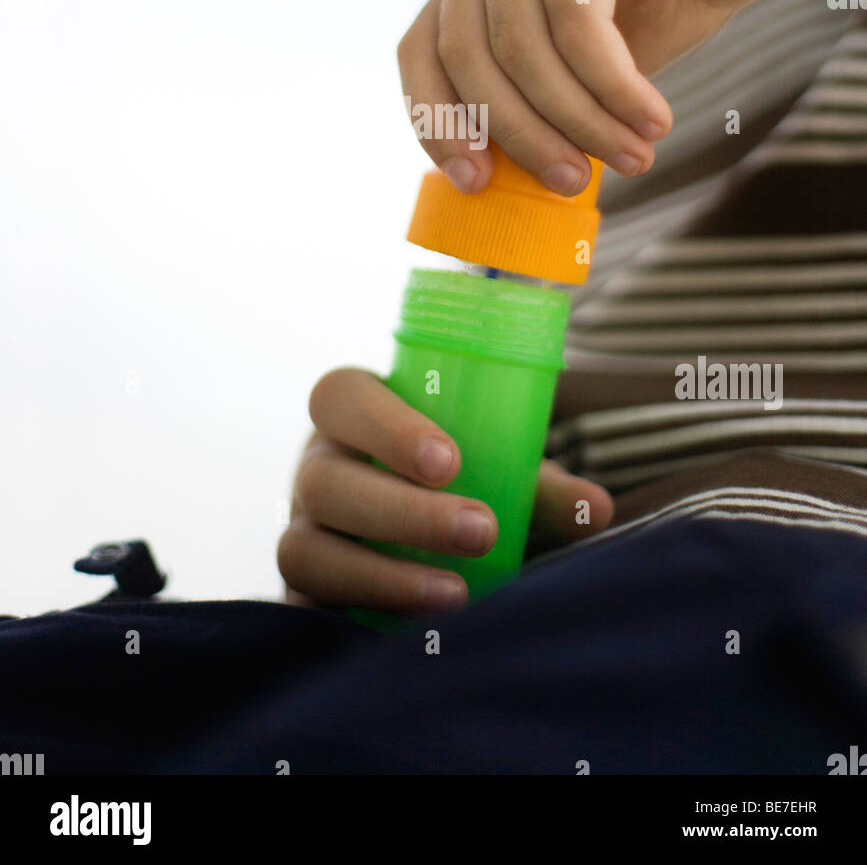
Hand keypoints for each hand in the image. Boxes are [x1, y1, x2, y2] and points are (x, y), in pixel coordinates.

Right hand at [278, 367, 613, 614]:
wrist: (409, 534)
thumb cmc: (458, 483)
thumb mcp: (495, 470)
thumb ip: (539, 487)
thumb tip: (596, 509)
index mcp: (352, 414)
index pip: (342, 398)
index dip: (387, 428)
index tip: (451, 461)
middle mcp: (315, 469)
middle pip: (326, 481)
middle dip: (402, 511)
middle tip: (480, 530)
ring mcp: (300, 530)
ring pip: (306, 549)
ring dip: (381, 576)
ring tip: (456, 597)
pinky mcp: (300, 592)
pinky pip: (302, 609)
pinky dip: (348, 623)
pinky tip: (403, 642)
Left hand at [398, 0, 791, 194]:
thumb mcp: (592, 55)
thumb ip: (542, 94)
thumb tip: (502, 177)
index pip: (422, 47)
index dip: (437, 121)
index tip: (475, 183)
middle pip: (469, 54)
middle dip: (521, 134)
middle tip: (572, 185)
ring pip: (521, 47)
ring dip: (578, 120)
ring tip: (633, 158)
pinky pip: (576, 26)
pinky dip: (613, 88)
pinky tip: (653, 119)